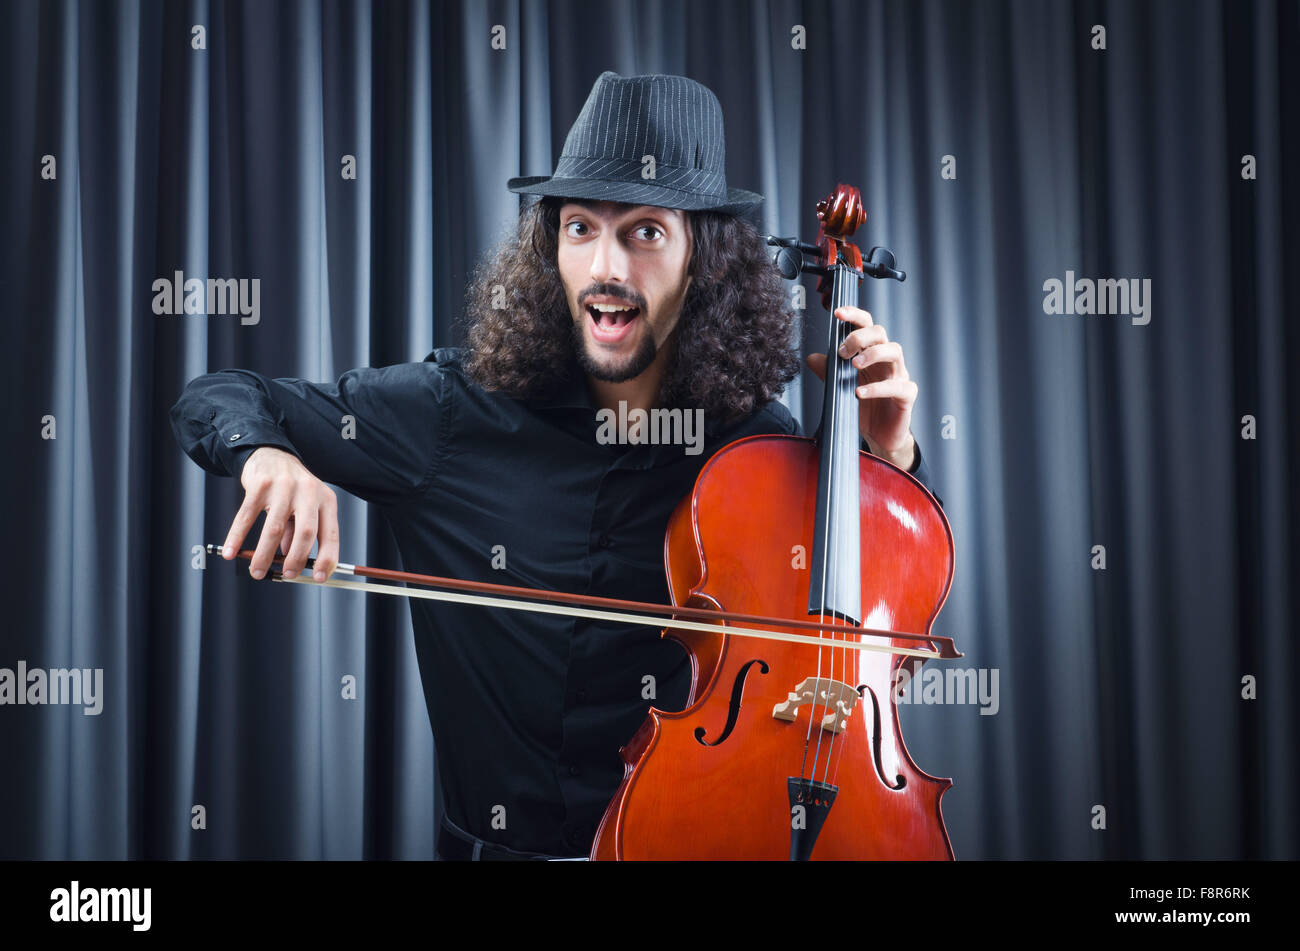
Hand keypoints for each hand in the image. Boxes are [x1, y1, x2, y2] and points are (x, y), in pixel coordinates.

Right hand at [222, 446, 339, 581]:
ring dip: (264, 554)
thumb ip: (301, 533)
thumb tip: (291, 560)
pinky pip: (246, 516)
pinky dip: (237, 537)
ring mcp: (284, 487)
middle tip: (287, 575)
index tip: (320, 578)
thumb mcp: (305, 508)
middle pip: (306, 532)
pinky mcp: (259, 485)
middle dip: (297, 559)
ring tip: (257, 572)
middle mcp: (308, 492)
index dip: (327, 558)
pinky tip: (230, 553)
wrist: (271, 455)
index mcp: (326, 500)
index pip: (331, 534)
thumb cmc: (292, 490)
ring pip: (274, 528)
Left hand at [805, 306, 916, 470]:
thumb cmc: (864, 408)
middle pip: (880, 333)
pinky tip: (860, 393)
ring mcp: (900, 375)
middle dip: (860, 336)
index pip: (866, 326)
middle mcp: (887, 361)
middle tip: (842, 351)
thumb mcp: (840, 388)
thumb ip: (827, 372)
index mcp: (872, 353)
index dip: (854, 315)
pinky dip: (877, 388)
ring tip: (854, 365)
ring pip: (895, 351)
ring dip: (872, 354)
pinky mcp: (906, 395)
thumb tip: (811, 358)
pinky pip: (898, 386)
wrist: (880, 436)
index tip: (838, 313)